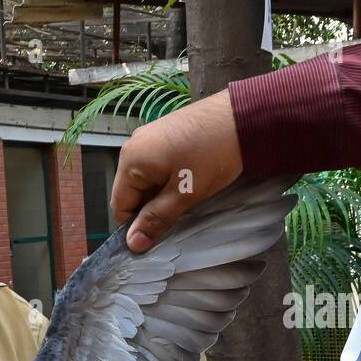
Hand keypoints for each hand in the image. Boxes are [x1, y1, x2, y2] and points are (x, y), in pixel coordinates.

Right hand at [111, 91, 242, 252]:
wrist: (241, 117)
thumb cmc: (212, 154)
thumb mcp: (184, 194)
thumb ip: (156, 219)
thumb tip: (133, 244)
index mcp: (131, 160)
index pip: (119, 205)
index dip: (136, 225)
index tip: (157, 237)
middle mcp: (134, 145)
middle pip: (132, 192)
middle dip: (152, 208)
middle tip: (179, 218)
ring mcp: (150, 137)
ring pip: (148, 180)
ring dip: (163, 195)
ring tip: (188, 199)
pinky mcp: (165, 134)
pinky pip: (158, 166)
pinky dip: (170, 179)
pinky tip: (190, 183)